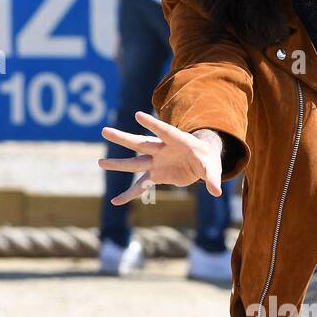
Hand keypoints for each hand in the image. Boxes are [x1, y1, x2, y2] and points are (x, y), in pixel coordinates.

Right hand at [98, 113, 223, 204]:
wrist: (202, 162)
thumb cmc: (208, 160)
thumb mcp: (213, 168)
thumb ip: (212, 178)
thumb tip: (217, 191)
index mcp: (177, 141)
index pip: (164, 130)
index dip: (152, 123)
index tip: (137, 115)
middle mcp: (162, 149)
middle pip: (141, 143)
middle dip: (123, 138)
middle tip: (104, 131)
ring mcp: (157, 162)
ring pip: (135, 162)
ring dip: (118, 165)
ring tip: (99, 162)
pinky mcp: (156, 175)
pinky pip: (140, 185)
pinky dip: (129, 194)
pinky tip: (115, 201)